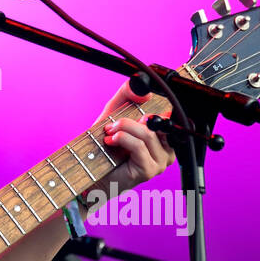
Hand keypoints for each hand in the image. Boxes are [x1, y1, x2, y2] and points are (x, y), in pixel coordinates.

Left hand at [85, 78, 174, 200]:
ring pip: (147, 134)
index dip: (150, 110)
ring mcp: (160, 162)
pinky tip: (111, 141)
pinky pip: (139, 146)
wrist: (91, 170)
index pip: (167, 115)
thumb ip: (128, 95)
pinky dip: (122, 139)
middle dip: (130, 120)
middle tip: (113, 125)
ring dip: (123, 129)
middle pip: (156, 122)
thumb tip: (144, 90)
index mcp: (165, 137)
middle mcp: (168, 150)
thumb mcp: (116, 112)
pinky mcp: (149, 170)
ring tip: (109, 133)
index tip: (134, 112)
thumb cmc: (105, 144)